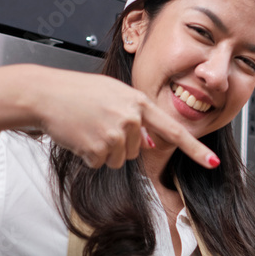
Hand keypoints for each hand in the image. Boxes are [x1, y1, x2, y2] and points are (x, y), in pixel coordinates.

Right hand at [33, 70, 217, 169]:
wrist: (43, 94)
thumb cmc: (75, 92)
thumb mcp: (113, 95)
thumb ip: (135, 116)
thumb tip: (150, 142)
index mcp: (138, 102)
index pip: (174, 129)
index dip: (195, 149)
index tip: (212, 162)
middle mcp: (132, 117)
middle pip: (137, 150)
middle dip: (118, 143)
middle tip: (96, 123)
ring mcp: (115, 133)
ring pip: (118, 159)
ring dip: (102, 150)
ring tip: (86, 127)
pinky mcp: (98, 148)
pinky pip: (99, 163)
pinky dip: (87, 155)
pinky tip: (78, 135)